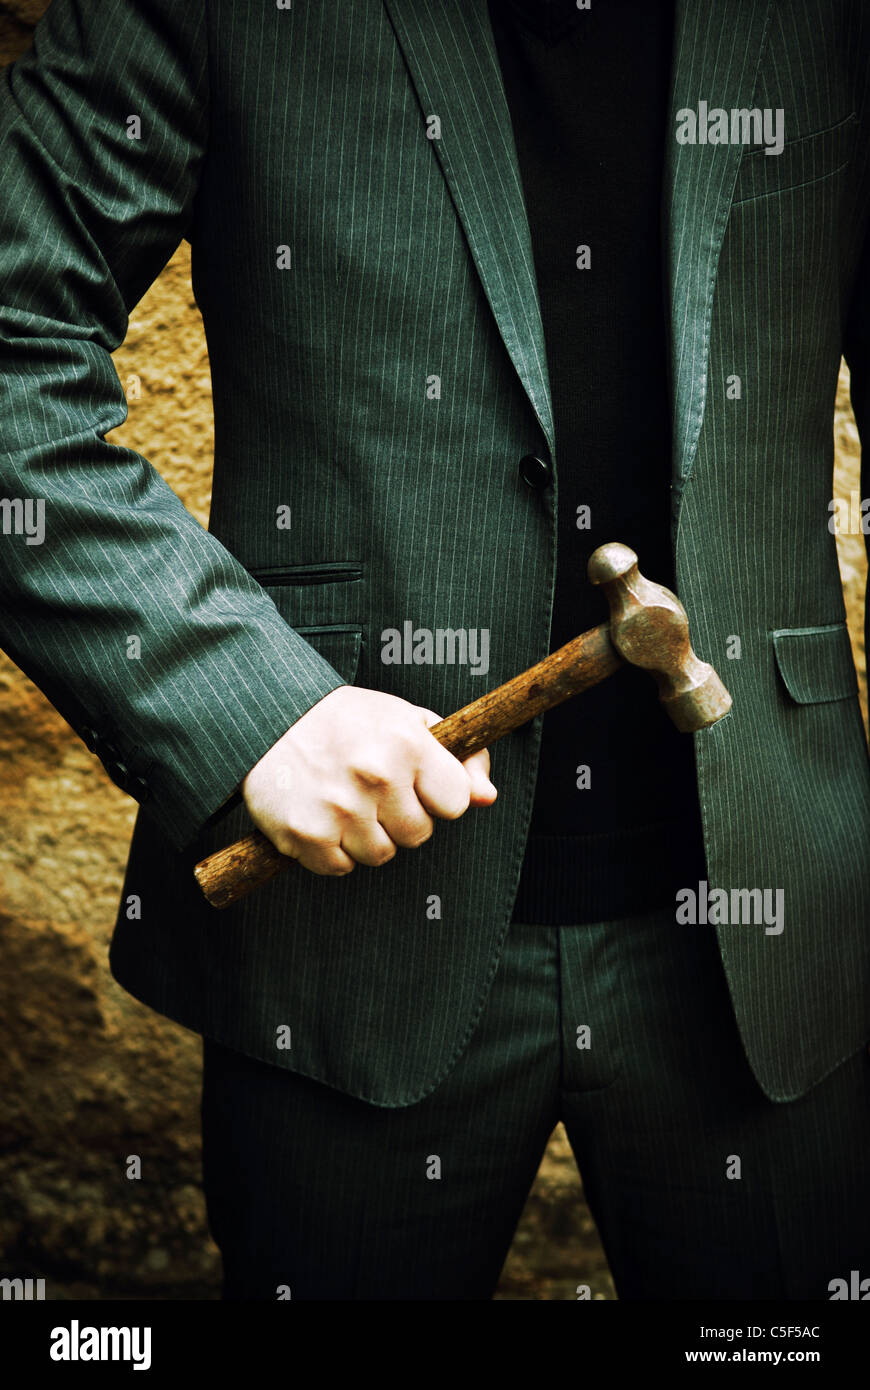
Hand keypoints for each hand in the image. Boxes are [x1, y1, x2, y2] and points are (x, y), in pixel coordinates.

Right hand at [241, 685, 496, 873]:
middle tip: (373, 791)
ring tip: (346, 801)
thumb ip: (457, 758)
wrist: (266, 718)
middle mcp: (376, 776)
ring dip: (367, 836)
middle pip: (419, 834)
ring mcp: (339, 809)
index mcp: (407, 744)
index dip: (438, 796)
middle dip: (401, 818)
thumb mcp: (406, 721)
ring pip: (381, 855)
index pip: (456, 802)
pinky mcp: (306, 835)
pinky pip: (340, 868)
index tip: (417, 784)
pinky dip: (332, 851)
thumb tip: (487, 798)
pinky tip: (323, 817)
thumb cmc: (346, 721)